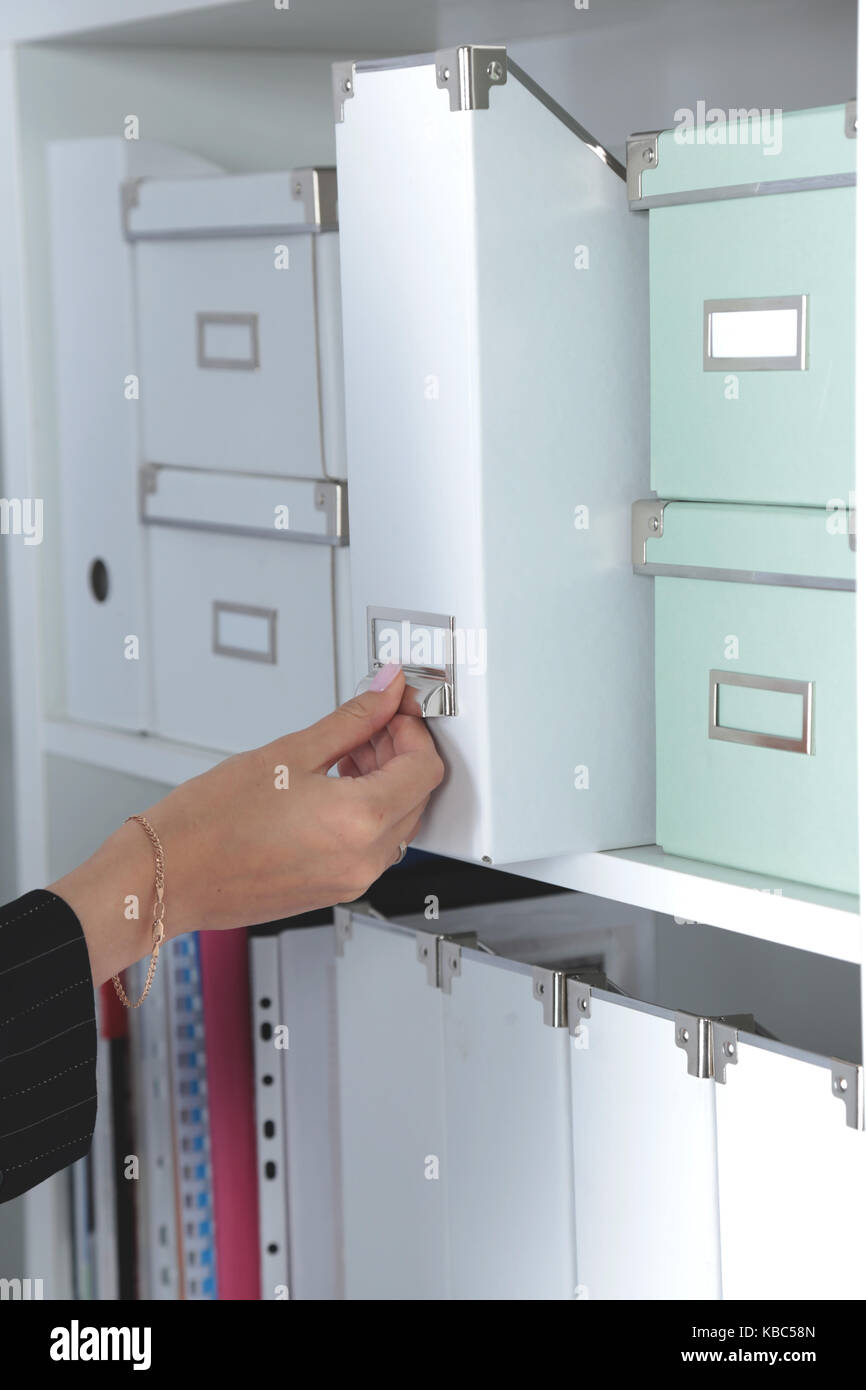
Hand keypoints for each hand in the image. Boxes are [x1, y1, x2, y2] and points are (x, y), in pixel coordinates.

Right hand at [50, 665, 444, 985]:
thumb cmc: (209, 823)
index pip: (425, 767)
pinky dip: (366, 813)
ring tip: (345, 755)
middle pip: (417, 795)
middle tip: (369, 725)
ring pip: (397, 822)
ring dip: (384, 783)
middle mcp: (364, 859)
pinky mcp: (334, 890)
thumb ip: (351, 720)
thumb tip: (384, 692)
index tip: (392, 709)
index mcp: (360, 821)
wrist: (167, 877)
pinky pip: (372, 846)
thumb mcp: (287, 753)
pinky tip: (332, 788)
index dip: (413, 730)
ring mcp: (350, 880)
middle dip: (400, 753)